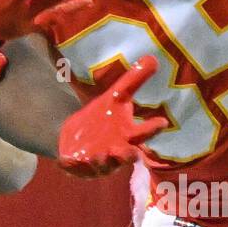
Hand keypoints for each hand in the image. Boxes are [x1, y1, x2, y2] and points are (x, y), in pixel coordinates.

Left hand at [56, 56, 168, 177]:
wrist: (76, 135)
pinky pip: (75, 169)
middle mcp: (116, 153)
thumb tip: (153, 58)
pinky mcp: (78, 167)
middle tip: (127, 151)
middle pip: (126, 157)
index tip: (162, 121)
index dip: (153, 128)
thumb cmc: (103, 118)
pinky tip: (65, 160)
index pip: (143, 133)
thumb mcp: (116, 97)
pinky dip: (72, 165)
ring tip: (94, 154)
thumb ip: (134, 81)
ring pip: (101, 166)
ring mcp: (98, 163)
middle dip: (126, 155)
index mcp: (127, 136)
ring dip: (100, 161)